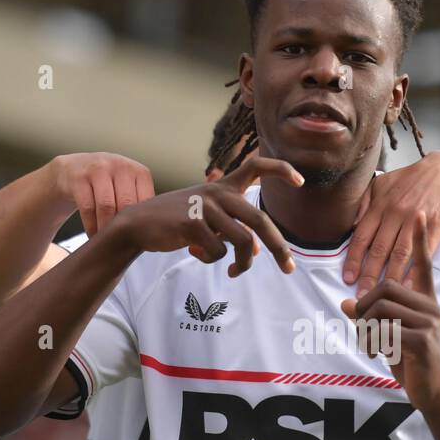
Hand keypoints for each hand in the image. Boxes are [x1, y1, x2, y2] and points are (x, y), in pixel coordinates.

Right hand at [49, 153, 155, 235]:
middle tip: (122, 244)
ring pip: (107, 206)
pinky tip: (93, 236)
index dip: (142, 223)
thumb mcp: (127, 188)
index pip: (147, 202)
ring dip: (106, 229)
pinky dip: (91, 226)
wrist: (71, 170)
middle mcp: (121, 166)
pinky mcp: (79, 177)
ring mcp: (99, 169)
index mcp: (139, 171)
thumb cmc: (107, 186)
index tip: (139, 238)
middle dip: (124, 228)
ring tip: (107, 242)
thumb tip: (156, 235)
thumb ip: (140, 204)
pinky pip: (88, 207)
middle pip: (127, 204)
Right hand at [108, 153, 302, 276]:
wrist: (139, 224)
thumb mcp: (208, 222)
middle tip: (288, 268)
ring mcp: (204, 207)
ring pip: (242, 241)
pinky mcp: (191, 223)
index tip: (300, 181)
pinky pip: (217, 252)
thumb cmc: (178, 222)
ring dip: (242, 264)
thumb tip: (255, 251)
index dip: (280, 170)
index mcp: (223, 187)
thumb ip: (233, 230)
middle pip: (259, 220)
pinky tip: (196, 254)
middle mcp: (217, 193)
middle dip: (279, 247)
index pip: (255, 167)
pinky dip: (212, 260)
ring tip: (232, 273)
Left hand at [341, 219, 439, 412]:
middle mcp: (430, 308)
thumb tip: (346, 303)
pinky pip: (385, 330)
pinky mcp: (423, 341)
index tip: (417, 213)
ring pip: (381, 309)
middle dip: (364, 307)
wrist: (436, 396)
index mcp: (426, 303)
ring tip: (369, 347)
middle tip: (362, 330)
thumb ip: (372, 319)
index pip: (423, 265)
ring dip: (365, 329)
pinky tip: (377, 356)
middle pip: (385, 288)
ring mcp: (429, 324)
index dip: (419, 240)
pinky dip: (372, 343)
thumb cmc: (414, 365)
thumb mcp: (389, 338)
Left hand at [343, 151, 439, 292]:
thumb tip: (351, 224)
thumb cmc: (413, 179)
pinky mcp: (437, 226)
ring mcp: (416, 220)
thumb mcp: (384, 182)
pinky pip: (423, 252)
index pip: (362, 236)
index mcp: (381, 205)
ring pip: (399, 253)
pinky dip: (414, 269)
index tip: (347, 278)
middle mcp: (396, 213)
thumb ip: (365, 201)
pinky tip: (406, 285)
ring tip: (380, 295)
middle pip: (379, 249)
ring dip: (388, 277)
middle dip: (368, 275)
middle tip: (360, 297)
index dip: (353, 259)